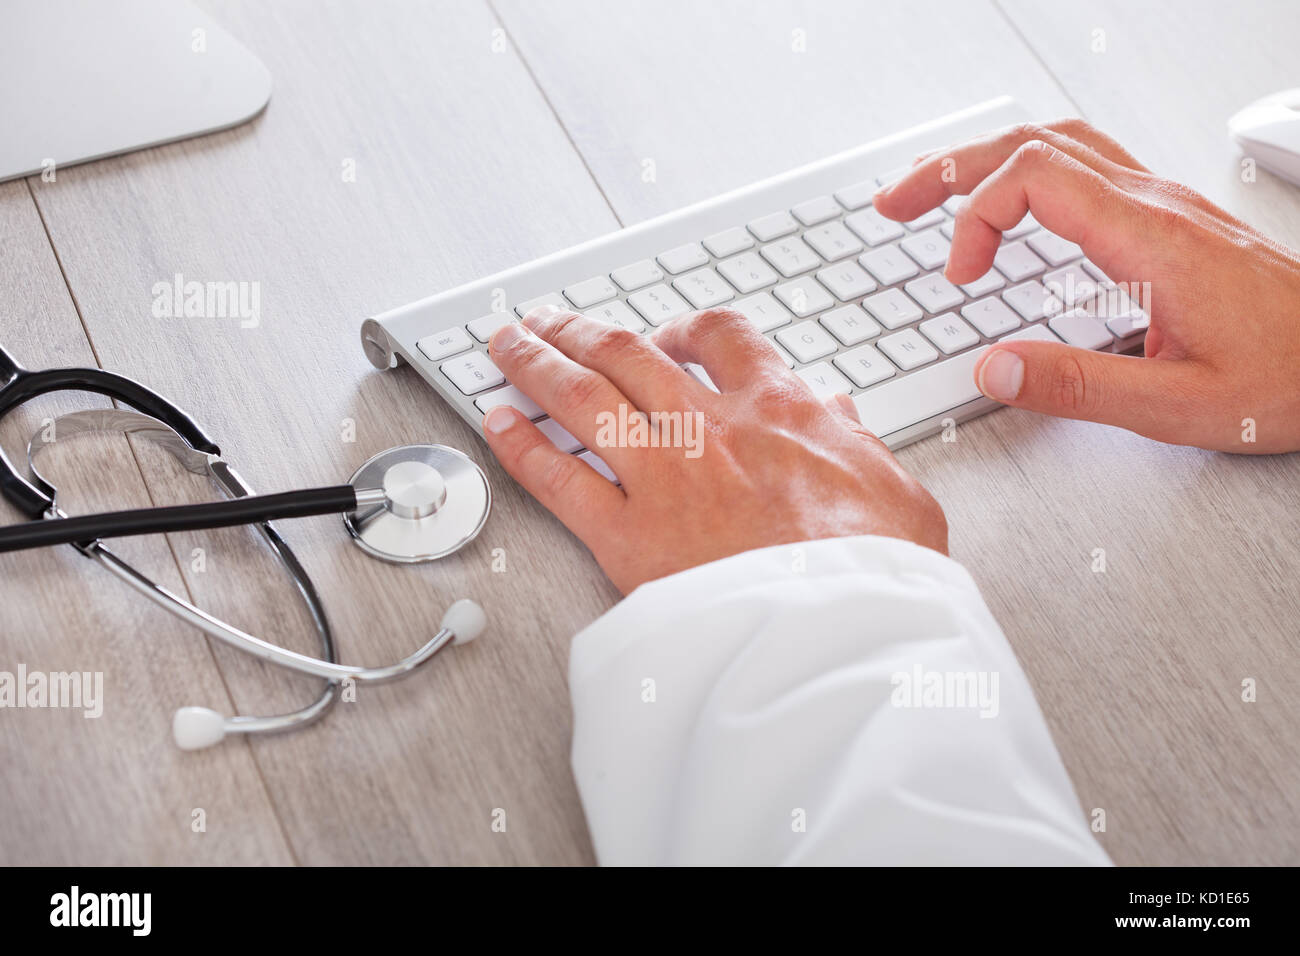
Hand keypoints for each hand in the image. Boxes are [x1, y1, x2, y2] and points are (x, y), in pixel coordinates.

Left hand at [480, 306, 946, 593]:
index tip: (667, 333)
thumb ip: (858, 440)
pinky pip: (559, 481)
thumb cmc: (878, 569)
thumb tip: (840, 408)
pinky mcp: (627, 538)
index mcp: (779, 411)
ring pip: (582, 398)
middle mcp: (709, 430)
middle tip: (551, 322)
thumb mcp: (895, 488)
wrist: (847, 632)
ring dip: (537, 364)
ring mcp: (663, 479)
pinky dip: (523, 448)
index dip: (684, 326)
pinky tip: (500, 426)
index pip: (720, 337)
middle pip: (627, 355)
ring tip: (507, 347)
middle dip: (581, 331)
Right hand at [874, 118, 1299, 453]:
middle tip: (894, 202)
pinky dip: (1026, 174)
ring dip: (986, 160)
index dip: (975, 217)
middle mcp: (1155, 204)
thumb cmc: (1290, 375)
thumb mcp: (1179, 405)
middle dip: (951, 167)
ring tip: (933, 188)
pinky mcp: (1168, 219)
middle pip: (1033, 142)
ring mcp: (1163, 204)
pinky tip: (1012, 204)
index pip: (1033, 176)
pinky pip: (1084, 166)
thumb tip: (992, 368)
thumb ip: (1077, 386)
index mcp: (1150, 236)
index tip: (959, 277)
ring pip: (1059, 143)